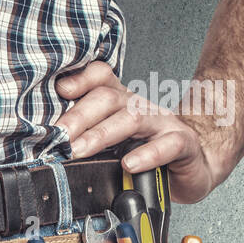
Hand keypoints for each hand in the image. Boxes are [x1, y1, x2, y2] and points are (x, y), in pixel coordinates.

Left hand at [55, 62, 227, 203]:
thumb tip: (47, 146)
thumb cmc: (147, 153)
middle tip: (59, 138)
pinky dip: (147, 154)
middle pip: (107, 99)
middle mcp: (139, 107)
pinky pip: (167, 144)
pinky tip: (130, 164)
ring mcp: (163, 123)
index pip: (101, 78)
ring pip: (132, 118)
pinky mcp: (184, 144)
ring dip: (101, 134)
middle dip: (78, 117)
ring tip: (80, 151)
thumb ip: (85, 137)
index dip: (80, 79)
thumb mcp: (111, 144)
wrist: (196, 165)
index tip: (59, 90)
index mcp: (120, 103)